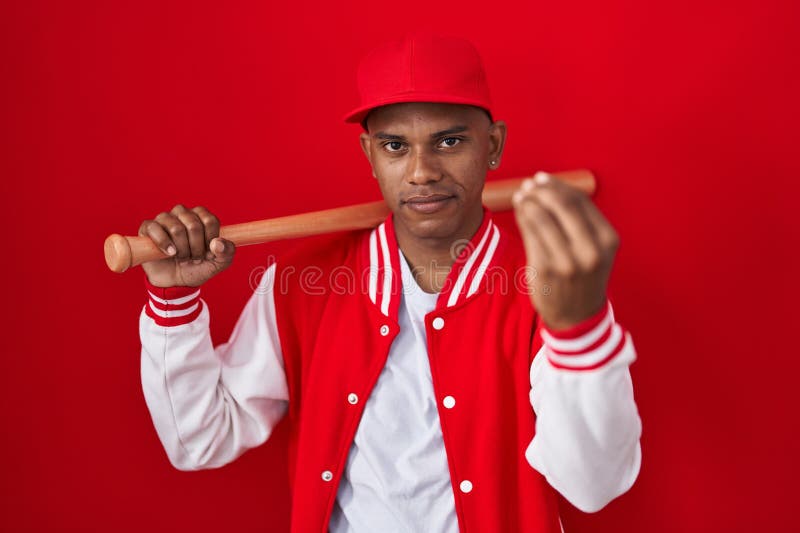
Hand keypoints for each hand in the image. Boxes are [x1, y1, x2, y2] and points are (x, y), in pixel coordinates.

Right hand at [138, 205, 234, 287]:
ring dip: (182, 249)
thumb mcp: (219, 263)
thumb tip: (218, 243)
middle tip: (194, 257)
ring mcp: (165, 219)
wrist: (176, 282)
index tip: (209, 253)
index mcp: (201, 217)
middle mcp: (183, 214)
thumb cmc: (198, 268)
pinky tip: (170, 253)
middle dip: (196, 248)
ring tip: (182, 257)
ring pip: (176, 228)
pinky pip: (154, 228)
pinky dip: (164, 243)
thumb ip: (227, 252)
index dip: (210, 240)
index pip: (210, 220)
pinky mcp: (148, 227)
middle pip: (194, 225)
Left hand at [512, 172, 618, 329]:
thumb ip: (581, 222)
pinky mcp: (545, 270)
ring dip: (529, 201)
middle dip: (542, 190)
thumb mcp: (596, 250)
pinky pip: (530, 234)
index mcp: (607, 240)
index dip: (558, 186)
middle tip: (530, 184)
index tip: (543, 179)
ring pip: (543, 218)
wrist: (577, 317)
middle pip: (562, 205)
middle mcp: (590, 250)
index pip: (581, 201)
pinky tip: (520, 210)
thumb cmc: (583, 277)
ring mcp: (567, 262)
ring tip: (521, 195)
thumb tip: (552, 187)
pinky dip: (523, 217)